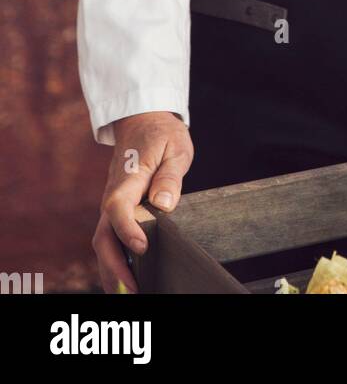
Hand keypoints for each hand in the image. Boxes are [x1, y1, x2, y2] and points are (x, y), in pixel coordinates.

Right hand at [91, 111, 193, 294]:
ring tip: (132, 293)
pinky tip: (129, 277)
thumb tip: (163, 204)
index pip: (118, 207)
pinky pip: (109, 238)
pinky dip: (114, 260)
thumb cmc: (161, 133)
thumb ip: (170, 176)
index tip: (142, 248)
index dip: (127, 230)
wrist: (141, 120)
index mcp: (128, 177)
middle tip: (135, 290)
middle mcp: (114, 194)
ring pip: (103, 242)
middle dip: (114, 266)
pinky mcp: (115, 210)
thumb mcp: (175, 147)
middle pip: (103, 235)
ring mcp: (111, 203)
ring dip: (112, 269)